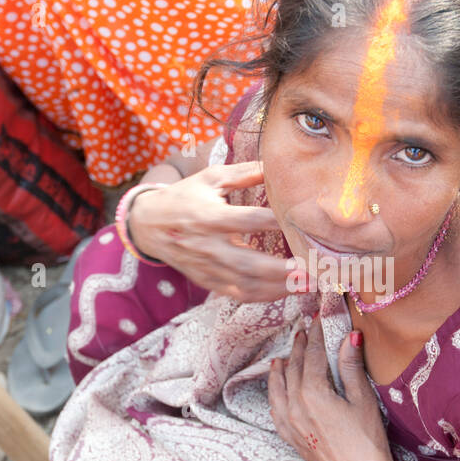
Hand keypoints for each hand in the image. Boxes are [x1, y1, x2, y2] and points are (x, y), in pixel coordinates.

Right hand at [128, 160, 303, 300]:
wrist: (148, 225)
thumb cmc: (184, 197)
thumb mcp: (209, 178)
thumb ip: (243, 173)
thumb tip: (275, 164)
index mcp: (209, 216)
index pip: (248, 220)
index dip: (276, 222)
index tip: (304, 223)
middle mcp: (208, 245)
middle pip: (248, 262)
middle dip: (281, 269)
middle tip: (311, 267)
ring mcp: (207, 267)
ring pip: (245, 284)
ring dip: (278, 287)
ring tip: (307, 283)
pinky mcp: (207, 281)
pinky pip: (238, 293)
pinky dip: (264, 296)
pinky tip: (286, 292)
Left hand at [267, 317, 396, 460]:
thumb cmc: (368, 441)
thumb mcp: (363, 400)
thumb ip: (351, 367)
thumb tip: (349, 336)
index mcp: (313, 393)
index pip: (312, 356)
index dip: (316, 336)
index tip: (318, 320)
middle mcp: (295, 406)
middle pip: (294, 368)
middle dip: (298, 348)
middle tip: (302, 331)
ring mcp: (290, 423)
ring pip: (278, 388)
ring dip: (281, 370)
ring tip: (282, 356)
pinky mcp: (291, 437)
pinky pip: (275, 409)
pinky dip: (275, 394)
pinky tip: (278, 389)